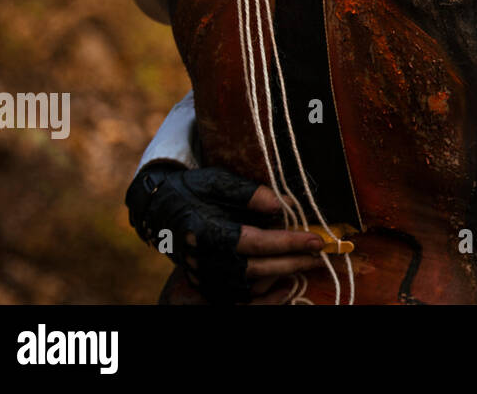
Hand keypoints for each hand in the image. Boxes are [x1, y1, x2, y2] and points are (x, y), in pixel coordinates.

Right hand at [126, 164, 323, 303]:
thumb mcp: (218, 180)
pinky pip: (237, 295)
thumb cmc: (191, 189)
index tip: (316, 239)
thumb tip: (284, 206)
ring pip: (248, 287)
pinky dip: (262, 289)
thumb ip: (251, 193)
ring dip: (280, 276)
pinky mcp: (203, 283)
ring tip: (306, 262)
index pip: (256, 242)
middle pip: (256, 269)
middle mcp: (203, 259)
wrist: (156, 208)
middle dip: (292, 262)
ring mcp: (201, 275)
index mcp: (206, 231)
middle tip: (320, 254)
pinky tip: (283, 275)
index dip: (288, 243)